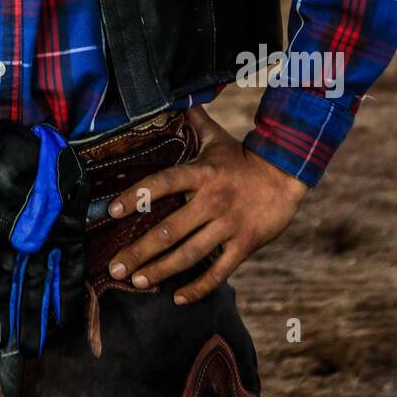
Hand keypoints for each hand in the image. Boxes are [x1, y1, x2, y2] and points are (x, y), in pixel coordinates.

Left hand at [106, 106, 308, 304]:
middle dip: (139, 251)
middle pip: (170, 230)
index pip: (162, 183)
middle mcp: (212, 200)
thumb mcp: (216, 138)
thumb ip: (194, 121)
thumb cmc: (243, 158)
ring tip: (136, 282)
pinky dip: (198, 288)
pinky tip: (178, 298)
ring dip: (160, 271)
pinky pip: (218, 272)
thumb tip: (178, 98)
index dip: (136, 195)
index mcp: (202, 173)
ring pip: (189, 255)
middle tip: (114, 267)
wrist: (286, 177)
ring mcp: (229, 225)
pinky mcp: (245, 245)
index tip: (110, 210)